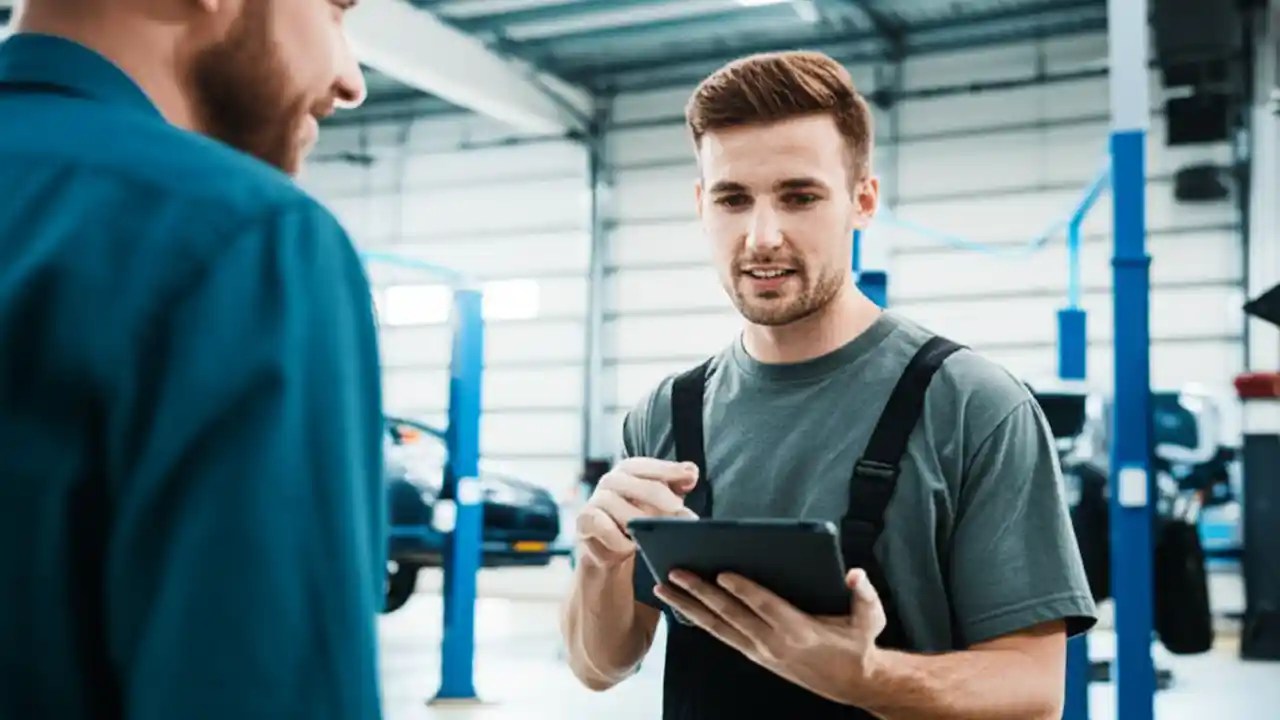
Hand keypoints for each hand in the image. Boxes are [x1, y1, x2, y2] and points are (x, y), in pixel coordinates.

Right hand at [575, 458, 698, 568]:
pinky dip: (619, 540)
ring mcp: (595, 500)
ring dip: (640, 522)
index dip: (668, 470)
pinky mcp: (584, 522)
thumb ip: (676, 485)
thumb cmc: (637, 518)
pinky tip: (630, 548)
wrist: (608, 549)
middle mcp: (610, 481)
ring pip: (619, 507)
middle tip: (679, 512)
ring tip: (657, 534)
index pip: (647, 466)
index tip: (690, 478)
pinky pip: (604, 529)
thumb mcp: (660, 502)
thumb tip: (691, 472)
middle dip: (660, 498)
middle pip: (635, 483)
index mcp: (628, 471)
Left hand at [654, 568, 887, 706]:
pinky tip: (680, 605)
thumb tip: (854, 574)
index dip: (744, 591)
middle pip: (731, 615)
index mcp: (799, 630)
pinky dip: (699, 620)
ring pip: (717, 626)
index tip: (722, 572)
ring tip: (663, 587)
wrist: (852, 682)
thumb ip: (864, 595)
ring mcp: (760, 651)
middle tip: (675, 573)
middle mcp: (774, 642)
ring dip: (688, 607)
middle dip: (700, 593)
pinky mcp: (754, 654)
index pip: (765, 607)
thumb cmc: (858, 644)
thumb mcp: (871, 619)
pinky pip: (721, 635)